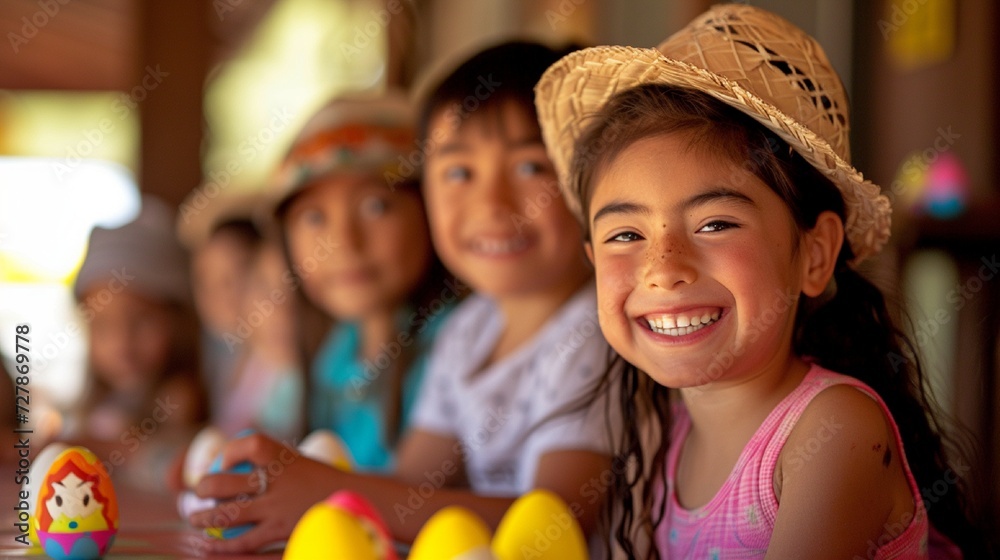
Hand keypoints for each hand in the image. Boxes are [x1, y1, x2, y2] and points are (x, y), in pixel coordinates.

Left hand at [188, 432, 342, 552]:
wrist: (354, 500)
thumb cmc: (320, 480)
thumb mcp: (297, 461)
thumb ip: (271, 463)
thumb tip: (233, 466)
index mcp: (283, 456)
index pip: (247, 446)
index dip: (228, 453)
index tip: (223, 461)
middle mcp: (277, 479)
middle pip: (224, 483)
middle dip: (204, 488)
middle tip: (199, 492)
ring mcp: (277, 506)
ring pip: (227, 514)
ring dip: (204, 518)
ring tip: (195, 519)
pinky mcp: (280, 530)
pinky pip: (244, 541)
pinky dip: (224, 545)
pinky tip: (212, 546)